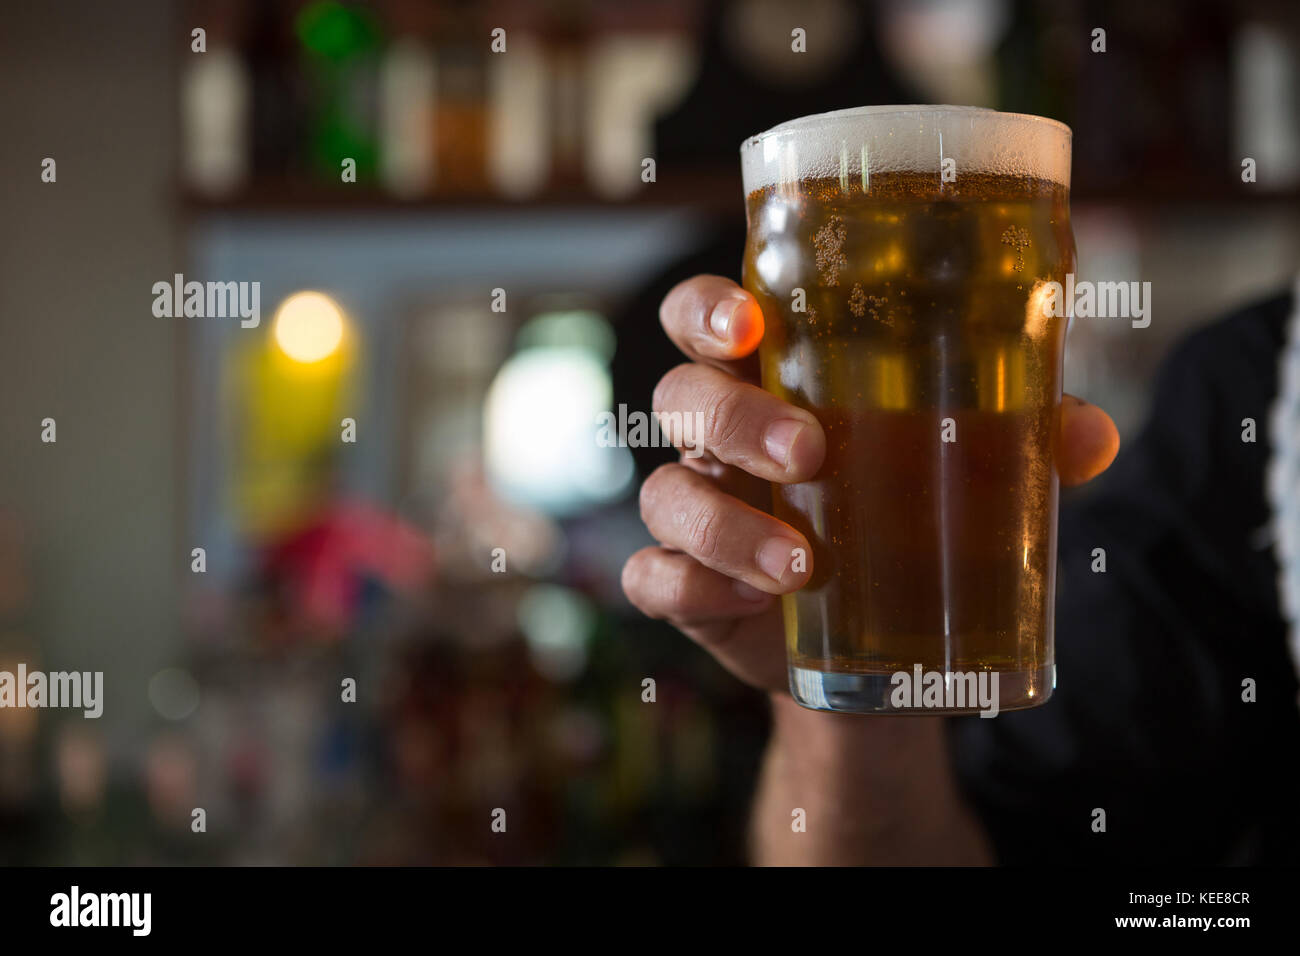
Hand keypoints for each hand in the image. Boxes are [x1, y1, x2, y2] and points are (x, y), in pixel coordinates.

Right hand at [621, 274, 1121, 693]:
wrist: (885, 647)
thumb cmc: (913, 521)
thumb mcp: (967, 476)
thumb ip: (1020, 442)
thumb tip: (1089, 436)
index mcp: (772, 384)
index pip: (706, 321)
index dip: (706, 310)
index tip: (748, 323)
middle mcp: (718, 443)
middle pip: (680, 398)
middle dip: (732, 418)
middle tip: (810, 451)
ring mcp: (696, 515)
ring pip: (664, 495)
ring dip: (724, 523)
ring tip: (802, 563)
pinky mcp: (689, 592)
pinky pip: (652, 579)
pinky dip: (690, 588)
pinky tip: (746, 603)